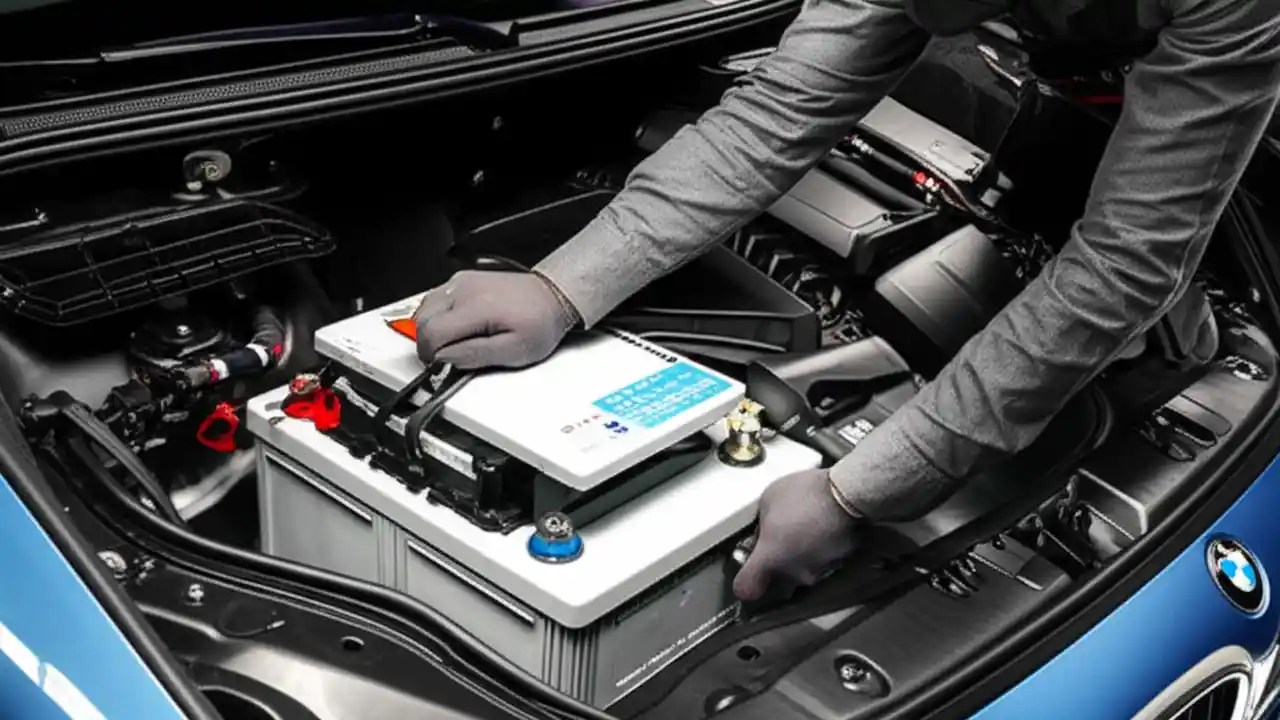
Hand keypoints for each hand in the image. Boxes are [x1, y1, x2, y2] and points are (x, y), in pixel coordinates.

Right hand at [414, 270, 577, 369]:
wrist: (553, 296)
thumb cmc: (540, 322)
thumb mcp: (515, 351)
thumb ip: (476, 356)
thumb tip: (446, 360)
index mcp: (476, 307)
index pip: (431, 333)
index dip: (431, 357)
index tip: (441, 367)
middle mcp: (465, 289)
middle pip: (422, 320)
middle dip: (428, 344)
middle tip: (447, 358)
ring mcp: (461, 281)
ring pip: (424, 308)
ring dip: (431, 329)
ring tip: (452, 343)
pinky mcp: (463, 279)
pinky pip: (435, 299)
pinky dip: (437, 316)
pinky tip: (454, 327)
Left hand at [733, 469, 860, 600]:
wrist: (847, 494)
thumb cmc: (803, 494)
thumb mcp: (768, 500)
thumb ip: (761, 525)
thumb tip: (765, 533)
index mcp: (770, 558)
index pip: (747, 590)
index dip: (744, 583)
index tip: (747, 572)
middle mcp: (793, 574)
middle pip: (776, 580)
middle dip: (775, 564)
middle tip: (778, 539)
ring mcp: (818, 572)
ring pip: (800, 572)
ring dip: (799, 558)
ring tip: (804, 531)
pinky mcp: (839, 566)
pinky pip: (822, 563)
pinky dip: (820, 552)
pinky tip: (822, 532)